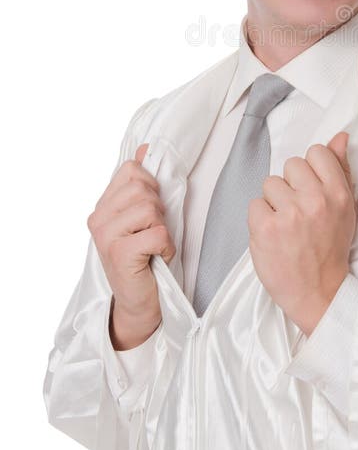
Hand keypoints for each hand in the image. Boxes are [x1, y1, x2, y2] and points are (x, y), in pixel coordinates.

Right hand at [87, 143, 175, 349]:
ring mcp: (106, 236)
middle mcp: (98, 218)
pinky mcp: (119, 253)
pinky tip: (157, 257)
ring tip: (153, 245)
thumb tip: (146, 146)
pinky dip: (166, 245)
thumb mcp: (143, 217)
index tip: (150, 211)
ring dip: (162, 228)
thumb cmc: (144, 258)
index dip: (150, 186)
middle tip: (152, 232)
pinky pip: (157, 232)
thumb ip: (141, 184)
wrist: (139, 303)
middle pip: (142, 188)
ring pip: (150, 208)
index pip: (131, 170)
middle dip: (158, 209)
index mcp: (102, 206)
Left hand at [248, 131, 355, 335]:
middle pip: (290, 165)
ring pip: (270, 184)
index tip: (311, 191)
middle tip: (299, 212)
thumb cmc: (331, 248)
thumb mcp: (346, 208)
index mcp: (337, 193)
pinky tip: (274, 235)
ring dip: (274, 202)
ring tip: (286, 225)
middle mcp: (314, 200)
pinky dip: (260, 219)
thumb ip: (340, 170)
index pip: (316, 153)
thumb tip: (339, 136)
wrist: (319, 293)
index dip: (310, 171)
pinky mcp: (265, 228)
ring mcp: (288, 214)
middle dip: (291, 186)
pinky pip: (255, 204)